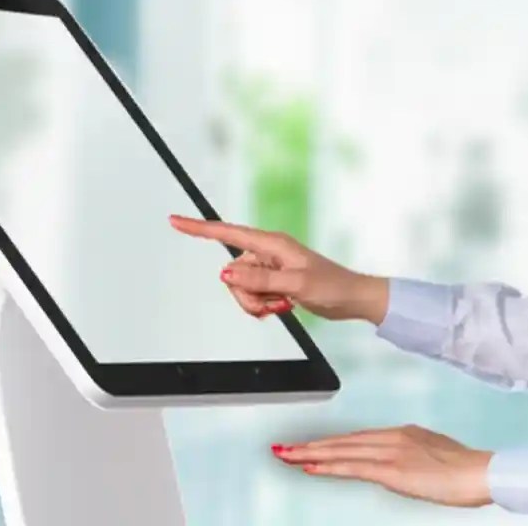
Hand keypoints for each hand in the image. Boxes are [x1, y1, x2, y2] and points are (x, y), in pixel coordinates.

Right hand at [168, 214, 389, 322]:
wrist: (350, 298)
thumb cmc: (331, 285)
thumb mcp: (295, 284)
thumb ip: (259, 280)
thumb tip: (227, 273)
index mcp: (272, 244)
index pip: (228, 233)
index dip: (200, 228)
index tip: (177, 221)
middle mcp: (268, 252)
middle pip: (233, 273)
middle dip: (246, 294)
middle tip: (273, 303)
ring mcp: (270, 268)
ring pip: (241, 287)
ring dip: (256, 302)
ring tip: (281, 305)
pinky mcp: (274, 281)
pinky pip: (253, 295)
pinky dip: (262, 305)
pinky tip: (281, 307)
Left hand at [271, 425, 493, 508]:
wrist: (480, 472)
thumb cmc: (467, 470)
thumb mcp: (436, 457)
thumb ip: (415, 457)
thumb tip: (405, 466)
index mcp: (403, 433)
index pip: (357, 438)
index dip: (332, 443)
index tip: (313, 446)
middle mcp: (392, 437)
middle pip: (343, 440)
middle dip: (311, 445)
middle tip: (285, 448)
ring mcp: (390, 451)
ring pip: (341, 450)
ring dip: (310, 453)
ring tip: (286, 455)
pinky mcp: (391, 469)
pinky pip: (352, 466)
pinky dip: (329, 465)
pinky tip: (310, 467)